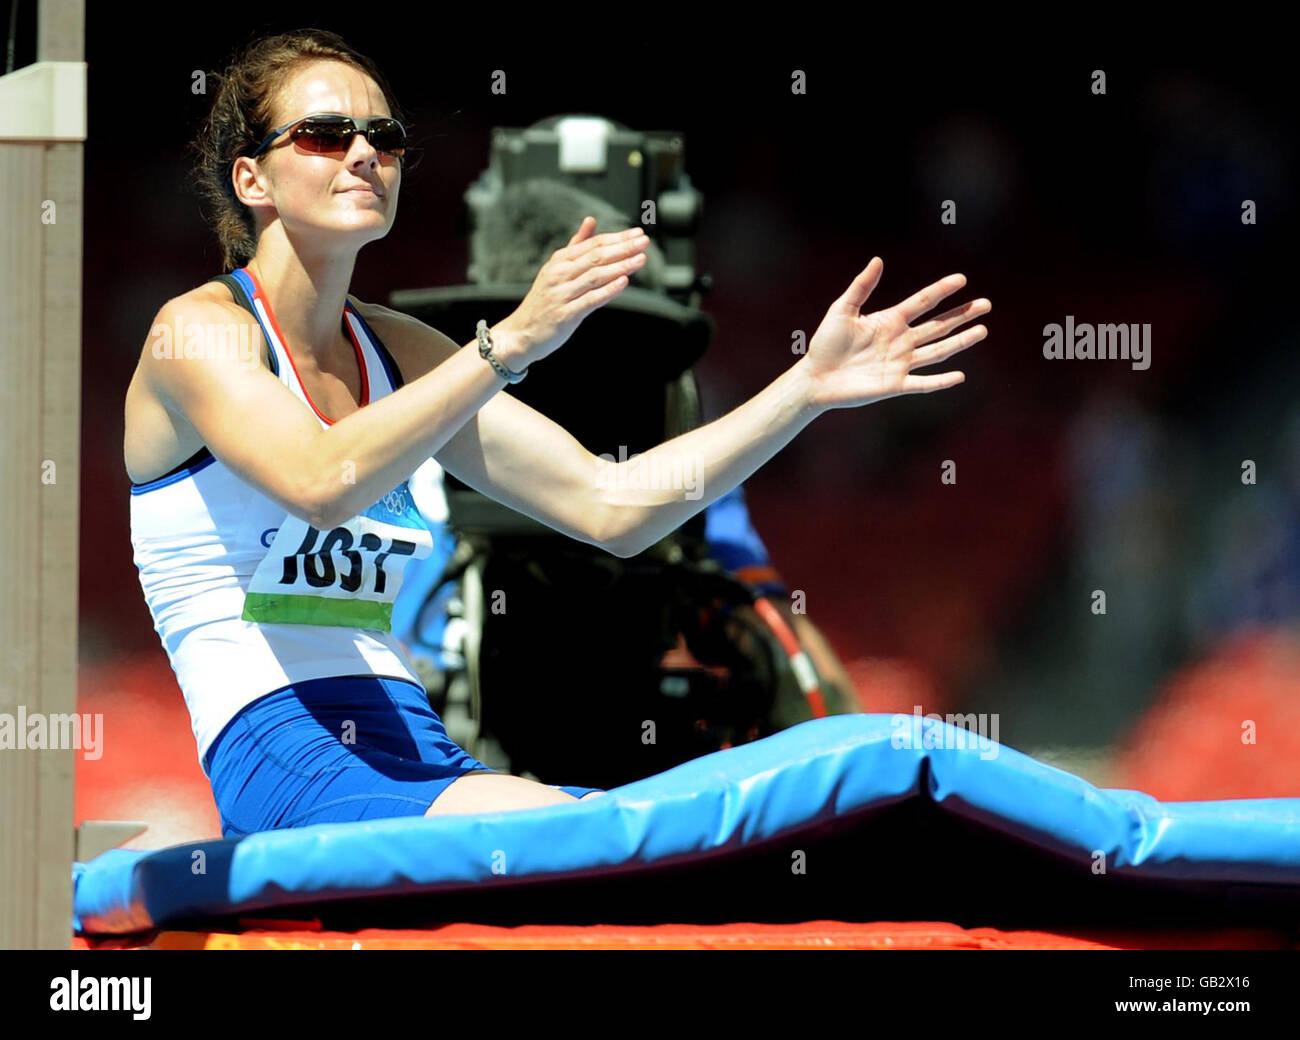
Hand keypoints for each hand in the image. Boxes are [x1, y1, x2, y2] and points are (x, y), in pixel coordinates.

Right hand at [495, 218, 650, 366]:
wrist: (521, 333)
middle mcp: (560, 274)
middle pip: (596, 257)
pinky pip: (590, 300)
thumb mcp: (556, 269)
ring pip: (595, 276)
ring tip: (641, 259)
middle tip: (644, 241)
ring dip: (620, 266)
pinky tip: (624, 282)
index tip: (637, 233)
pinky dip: (608, 290)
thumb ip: (576, 245)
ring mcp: (562, 294)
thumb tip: (591, 220)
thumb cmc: (544, 300)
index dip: (617, 238)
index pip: (592, 244)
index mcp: (559, 261)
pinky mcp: (566, 315)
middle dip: (622, 248)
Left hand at [799, 257, 989, 410]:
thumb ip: (861, 287)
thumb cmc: (825, 343)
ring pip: (937, 351)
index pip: (923, 302)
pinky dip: (941, 381)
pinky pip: (922, 383)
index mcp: (890, 320)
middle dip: (962, 315)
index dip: (942, 290)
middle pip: (938, 325)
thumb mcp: (842, 310)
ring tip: (983, 330)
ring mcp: (900, 363)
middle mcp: (900, 341)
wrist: (815, 377)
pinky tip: (960, 376)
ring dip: (961, 341)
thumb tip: (878, 260)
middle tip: (986, 304)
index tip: (962, 279)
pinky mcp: (895, 385)